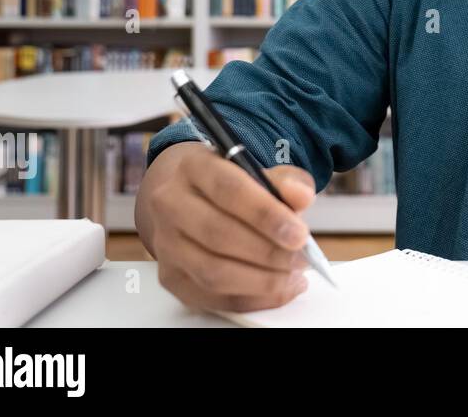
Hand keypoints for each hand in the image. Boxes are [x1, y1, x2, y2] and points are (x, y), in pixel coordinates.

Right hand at [135, 142, 316, 311]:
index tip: (299, 234)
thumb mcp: (256, 169)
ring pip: (213, 272)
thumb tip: (302, 196)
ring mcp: (165, 244)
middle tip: (302, 258)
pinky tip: (277, 290)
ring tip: (293, 276)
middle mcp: (170, 204)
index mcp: (194, 168)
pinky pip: (210, 298)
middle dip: (268, 253)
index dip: (267, 215)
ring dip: (261, 281)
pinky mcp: (169, 276)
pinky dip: (250, 299)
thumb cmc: (226, 183)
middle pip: (219, 235)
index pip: (229, 190)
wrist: (183, 196)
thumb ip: (284, 180)